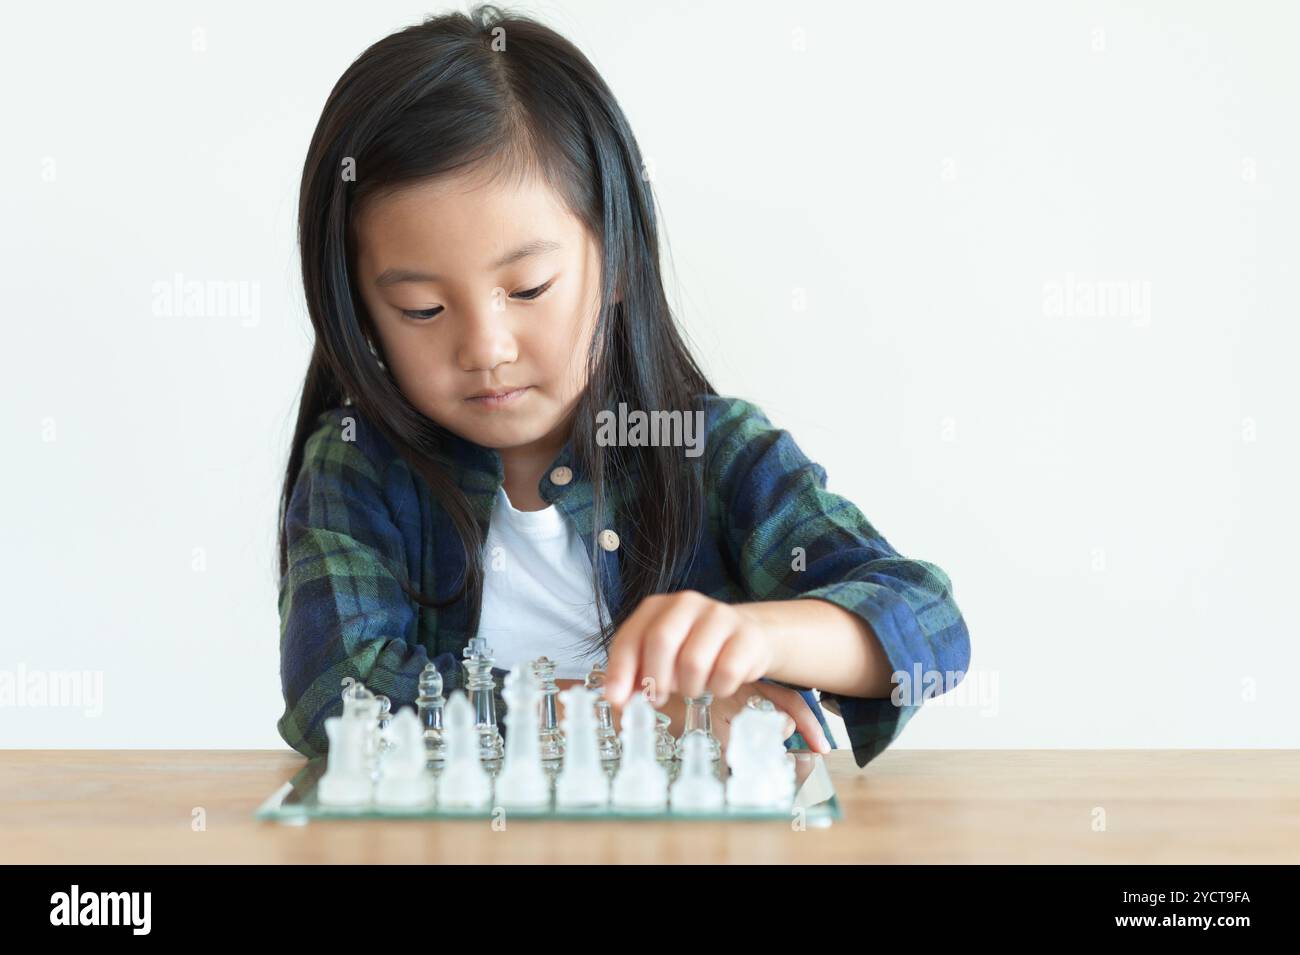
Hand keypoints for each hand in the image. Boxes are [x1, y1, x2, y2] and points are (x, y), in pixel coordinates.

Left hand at [601, 590, 830, 752]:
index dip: (620, 670)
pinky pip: (726, 673)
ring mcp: (719, 615)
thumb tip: (616, 698)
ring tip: (693, 686)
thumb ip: (634, 674)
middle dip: (655, 679)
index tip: (616, 699)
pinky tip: (718, 682)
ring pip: (693, 662)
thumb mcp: (659, 657)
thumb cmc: (693, 648)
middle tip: (657, 698)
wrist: (746, 636)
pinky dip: (718, 688)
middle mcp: (686, 603)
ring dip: (689, 687)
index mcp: (657, 607)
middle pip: (661, 641)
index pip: (631, 637)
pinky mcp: (747, 635)